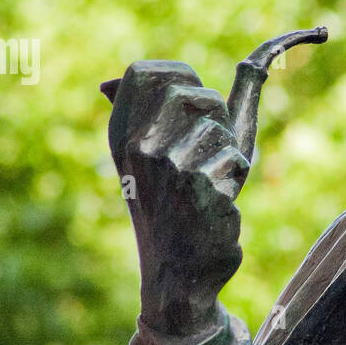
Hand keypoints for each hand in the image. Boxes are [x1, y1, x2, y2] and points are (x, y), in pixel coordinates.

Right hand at [103, 30, 326, 339]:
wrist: (178, 274)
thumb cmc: (173, 210)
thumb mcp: (151, 162)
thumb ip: (143, 118)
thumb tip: (108, 83)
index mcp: (123, 136)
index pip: (146, 71)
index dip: (181, 77)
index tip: (195, 104)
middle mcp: (140, 148)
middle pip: (199, 96)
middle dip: (218, 121)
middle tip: (207, 158)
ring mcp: (171, 168)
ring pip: (223, 130)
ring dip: (227, 158)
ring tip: (208, 188)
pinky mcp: (203, 187)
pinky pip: (237, 160)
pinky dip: (234, 181)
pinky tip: (215, 208)